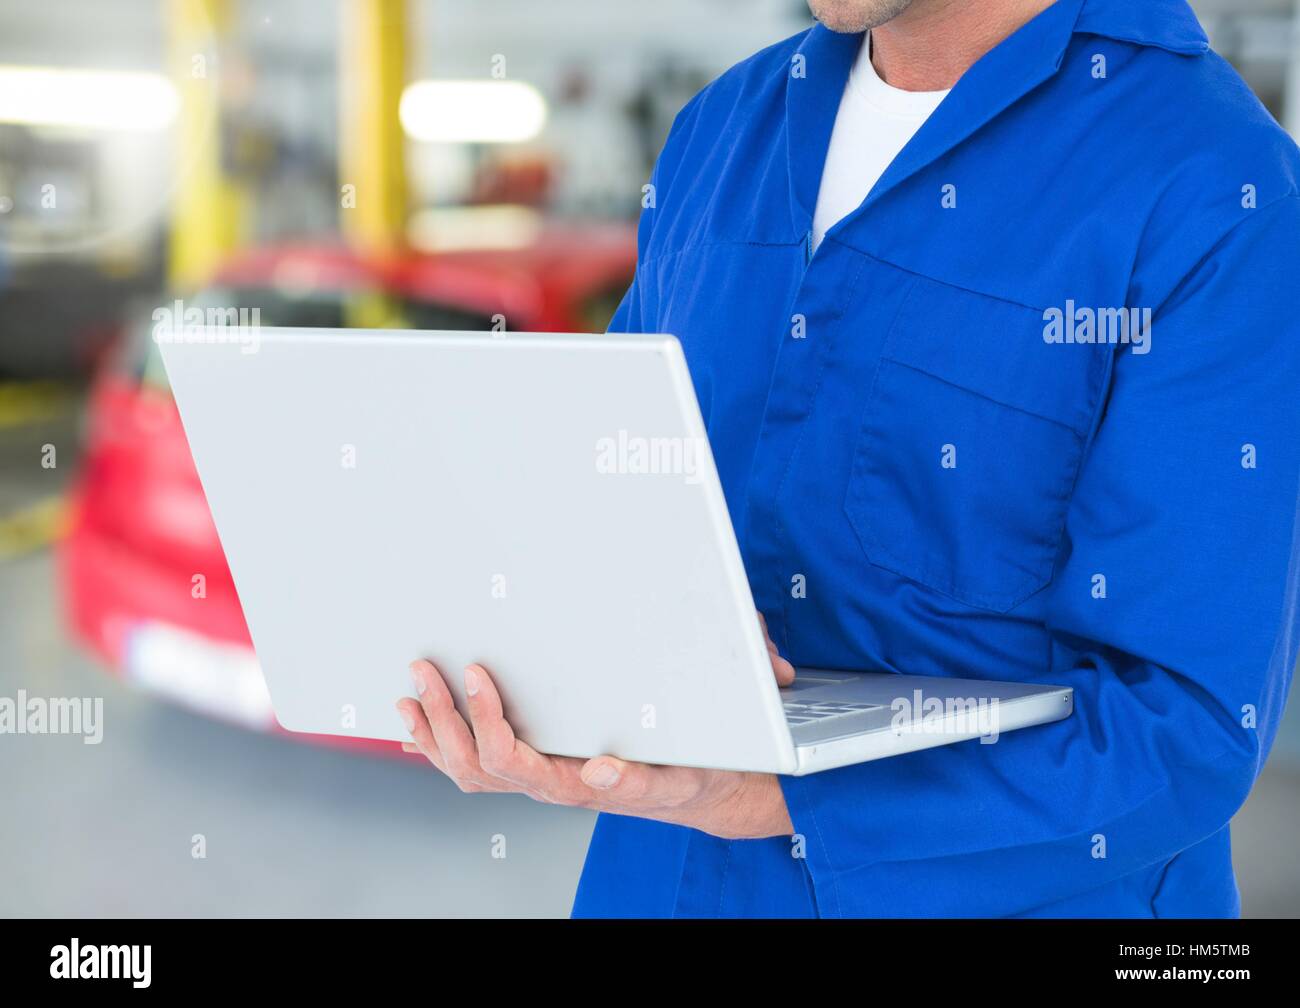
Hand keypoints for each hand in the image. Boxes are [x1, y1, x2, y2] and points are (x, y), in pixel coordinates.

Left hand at [395, 612, 795, 839]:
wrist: (714, 788)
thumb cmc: (704, 760)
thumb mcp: (695, 758)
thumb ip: (655, 766)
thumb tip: (602, 771)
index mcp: (590, 779)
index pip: (521, 760)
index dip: (489, 721)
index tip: (478, 673)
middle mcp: (561, 785)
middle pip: (482, 763)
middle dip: (447, 716)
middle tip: (430, 667)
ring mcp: (548, 781)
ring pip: (472, 770)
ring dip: (435, 732)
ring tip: (411, 690)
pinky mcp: (544, 770)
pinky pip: (478, 767)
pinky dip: (443, 746)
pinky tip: (420, 724)